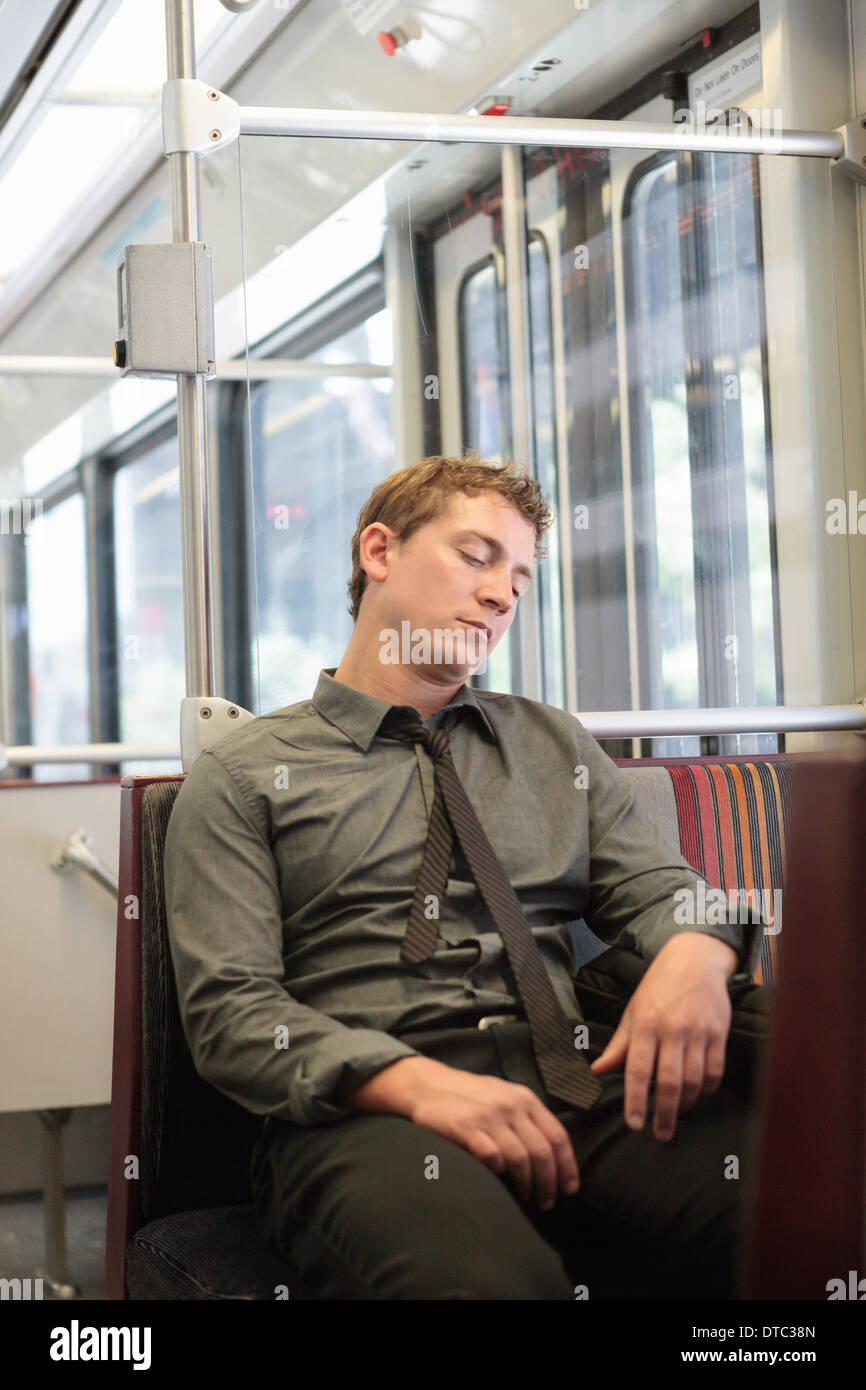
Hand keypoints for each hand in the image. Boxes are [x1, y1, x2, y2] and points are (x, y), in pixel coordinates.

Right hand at [344, 1055, 579, 1210]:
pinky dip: (500, 1174)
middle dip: (549, 1183)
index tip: (569, 1188)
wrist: (427, 1085)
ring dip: (526, 1186)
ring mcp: (488, 1117)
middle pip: (542, 1152)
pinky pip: (492, 1157)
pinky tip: (500, 1183)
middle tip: (547, 1202)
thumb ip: (526, 1117)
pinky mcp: (466, 1128)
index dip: (567, 1166)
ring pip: (520, 1159)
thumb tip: (553, 1154)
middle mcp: (510, 1106)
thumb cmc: (469, 1096)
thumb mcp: (504, 1095)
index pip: (557, 1136)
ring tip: (525, 1198)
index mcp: (524, 1098)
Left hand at [589, 933, 736, 1140]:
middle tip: (660, 1134)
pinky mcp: (719, 1032)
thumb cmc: (658, 987)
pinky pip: (715, 1070)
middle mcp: (672, 1029)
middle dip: (664, 1113)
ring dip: (685, 1103)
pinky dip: (707, 1088)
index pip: (637, 1069)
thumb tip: (597, 1072)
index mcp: (645, 1024)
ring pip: (693, 1080)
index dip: (635, 1099)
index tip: (634, 1124)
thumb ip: (618, 1046)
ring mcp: (698, 1031)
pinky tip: (698, 1095)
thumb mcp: (632, 1011)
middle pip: (668, 1081)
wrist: (695, 959)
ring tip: (676, 1114)